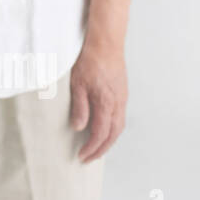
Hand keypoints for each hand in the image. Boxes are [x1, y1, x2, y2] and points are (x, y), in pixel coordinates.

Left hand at [69, 35, 127, 162]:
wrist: (106, 42)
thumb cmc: (89, 60)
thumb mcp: (78, 84)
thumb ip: (80, 107)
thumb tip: (79, 127)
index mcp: (106, 103)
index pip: (100, 134)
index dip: (91, 148)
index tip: (82, 156)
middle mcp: (118, 103)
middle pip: (113, 134)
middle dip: (101, 149)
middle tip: (89, 158)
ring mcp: (122, 98)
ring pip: (119, 126)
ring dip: (108, 140)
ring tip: (96, 147)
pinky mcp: (122, 92)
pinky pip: (120, 116)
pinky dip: (112, 128)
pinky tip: (104, 127)